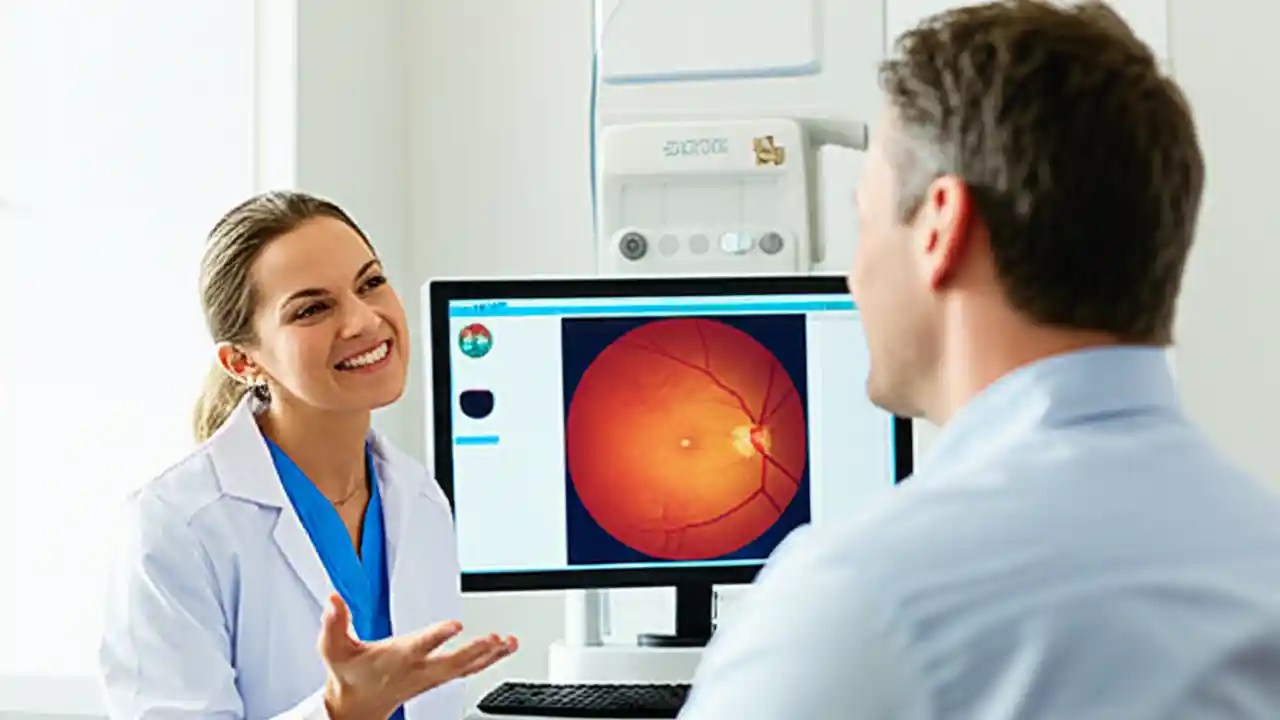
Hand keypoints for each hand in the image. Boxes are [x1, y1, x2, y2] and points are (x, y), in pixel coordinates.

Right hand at [316, 593, 516, 719]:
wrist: (357, 706)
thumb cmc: (349, 673)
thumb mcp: (333, 648)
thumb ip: (334, 622)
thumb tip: (334, 598)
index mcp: (396, 659)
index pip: (418, 646)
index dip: (436, 636)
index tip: (455, 625)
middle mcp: (417, 670)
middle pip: (450, 663)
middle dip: (474, 651)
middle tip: (495, 638)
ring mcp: (431, 677)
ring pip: (465, 669)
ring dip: (489, 656)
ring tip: (510, 642)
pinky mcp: (439, 678)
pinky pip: (468, 670)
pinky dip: (488, 660)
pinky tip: (504, 648)